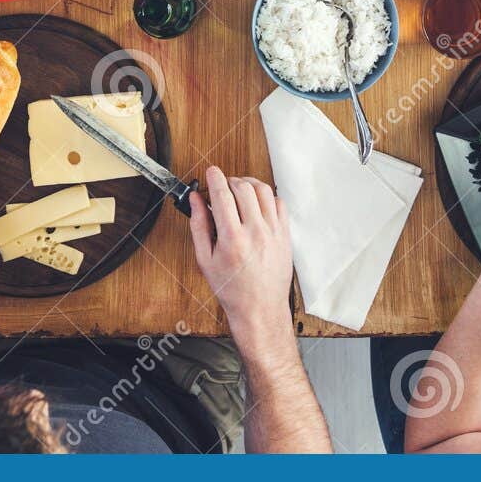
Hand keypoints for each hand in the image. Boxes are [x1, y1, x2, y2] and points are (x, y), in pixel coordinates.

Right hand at [188, 167, 292, 348]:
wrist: (260, 309)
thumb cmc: (231, 288)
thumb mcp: (204, 260)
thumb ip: (199, 225)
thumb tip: (195, 200)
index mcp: (232, 239)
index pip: (222, 195)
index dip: (215, 178)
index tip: (211, 172)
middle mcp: (255, 232)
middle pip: (243, 188)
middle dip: (230, 181)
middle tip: (223, 186)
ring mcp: (273, 232)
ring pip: (264, 191)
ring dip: (249, 184)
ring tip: (240, 191)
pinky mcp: (285, 235)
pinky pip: (279, 203)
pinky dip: (267, 197)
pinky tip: (257, 204)